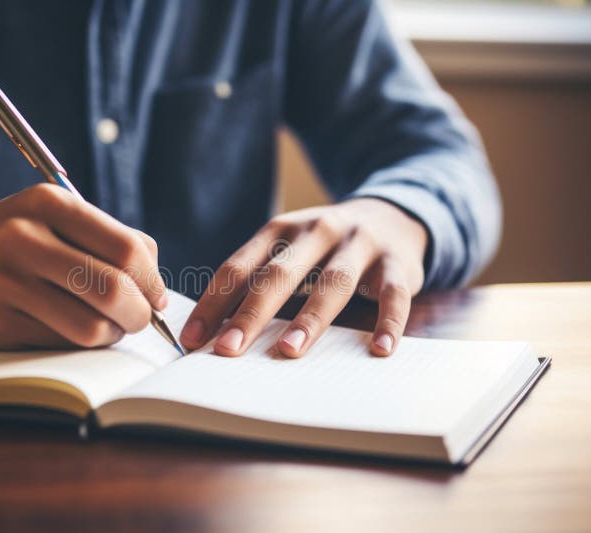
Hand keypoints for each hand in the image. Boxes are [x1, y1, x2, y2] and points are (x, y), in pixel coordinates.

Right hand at [0, 184, 166, 348]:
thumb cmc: (24, 238)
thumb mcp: (62, 217)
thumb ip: (116, 239)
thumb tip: (158, 290)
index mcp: (49, 204)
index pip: (127, 249)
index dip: (152, 281)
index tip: (156, 296)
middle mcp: (22, 239)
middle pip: (111, 290)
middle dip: (140, 314)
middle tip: (140, 318)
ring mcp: (2, 283)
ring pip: (89, 327)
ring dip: (112, 334)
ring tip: (109, 325)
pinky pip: (60, 345)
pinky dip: (79, 344)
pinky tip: (73, 330)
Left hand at [180, 198, 426, 356]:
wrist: (391, 216)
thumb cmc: (324, 246)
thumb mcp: (289, 250)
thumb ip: (257, 280)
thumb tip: (214, 330)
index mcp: (281, 229)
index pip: (239, 267)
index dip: (213, 302)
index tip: (193, 339)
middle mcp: (318, 231)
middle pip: (280, 274)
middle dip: (251, 313)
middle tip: (228, 348)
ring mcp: (359, 245)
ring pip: (333, 282)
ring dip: (310, 317)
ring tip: (289, 350)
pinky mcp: (398, 263)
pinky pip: (393, 295)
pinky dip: (388, 322)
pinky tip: (378, 349)